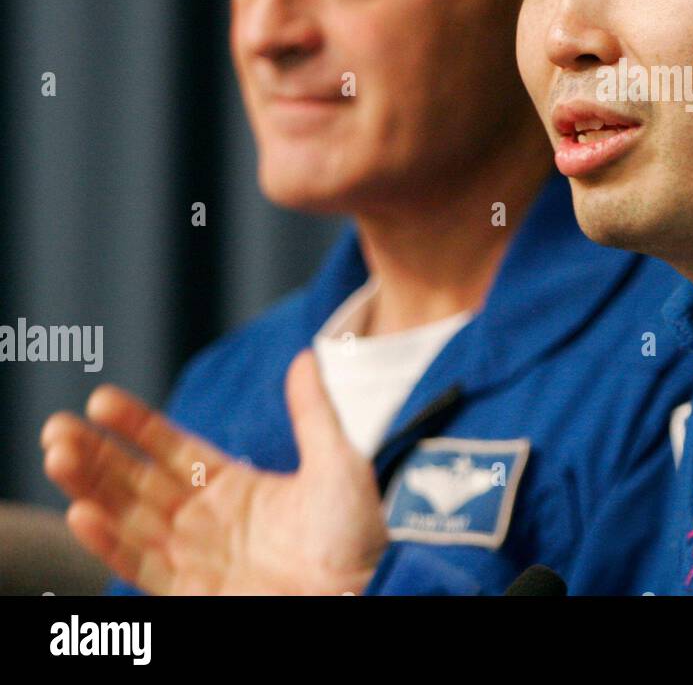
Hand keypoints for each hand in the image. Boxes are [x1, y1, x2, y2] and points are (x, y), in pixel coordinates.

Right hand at [41, 349, 388, 594]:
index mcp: (236, 489)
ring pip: (130, 519)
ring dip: (91, 489)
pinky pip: (143, 568)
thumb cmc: (362, 534)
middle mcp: (209, 523)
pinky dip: (110, 543)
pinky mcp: (196, 597)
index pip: (173, 451)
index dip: (137, 426)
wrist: (374, 589)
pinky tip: (82, 512)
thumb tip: (305, 356)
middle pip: (138, 483)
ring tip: (58, 454)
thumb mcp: (339, 462)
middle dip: (96, 456)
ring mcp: (198, 560)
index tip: (100, 399)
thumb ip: (314, 412)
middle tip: (57, 426)